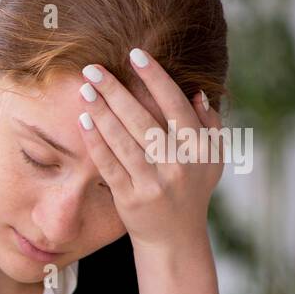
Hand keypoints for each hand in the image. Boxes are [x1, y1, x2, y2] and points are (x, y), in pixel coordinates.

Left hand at [75, 48, 225, 250]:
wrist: (174, 239)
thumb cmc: (191, 190)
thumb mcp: (211, 160)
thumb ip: (209, 125)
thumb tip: (197, 93)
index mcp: (199, 148)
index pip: (175, 104)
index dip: (155, 78)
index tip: (136, 54)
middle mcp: (179, 164)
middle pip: (143, 119)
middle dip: (116, 91)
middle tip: (94, 68)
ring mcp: (154, 182)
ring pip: (124, 140)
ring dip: (102, 111)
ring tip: (85, 89)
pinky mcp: (131, 198)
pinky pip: (110, 164)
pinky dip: (96, 142)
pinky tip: (83, 121)